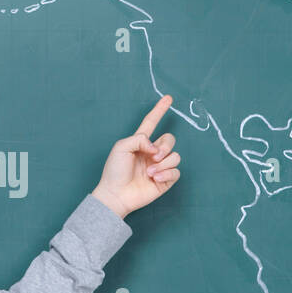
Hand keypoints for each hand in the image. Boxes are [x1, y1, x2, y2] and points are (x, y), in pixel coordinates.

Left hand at [91, 93, 180, 219]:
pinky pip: (176, 171)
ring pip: (176, 156)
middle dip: (165, 147)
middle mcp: (152, 153)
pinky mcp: (165, 180)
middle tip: (154, 157)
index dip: (160, 110)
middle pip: (170, 139)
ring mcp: (159, 166)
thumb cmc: (114, 171)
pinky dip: (167, 174)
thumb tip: (156, 147)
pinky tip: (155, 179)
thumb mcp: (121, 147)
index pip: (152, 122)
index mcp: (141, 142)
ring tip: (149, 173)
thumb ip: (139, 139)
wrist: (116, 194)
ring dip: (163, 164)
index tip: (168, 98)